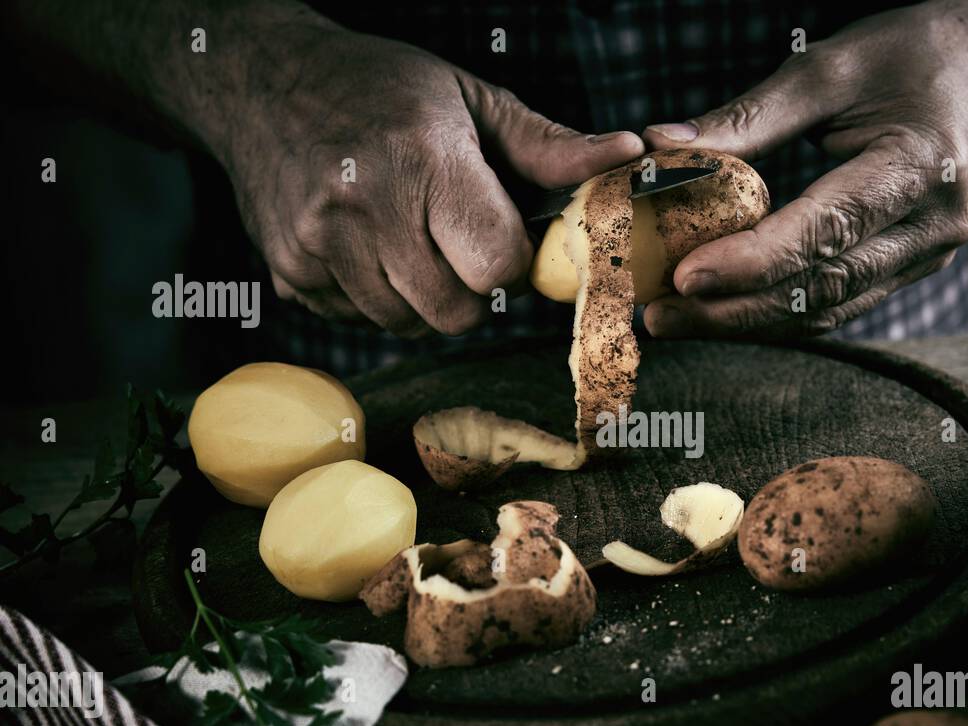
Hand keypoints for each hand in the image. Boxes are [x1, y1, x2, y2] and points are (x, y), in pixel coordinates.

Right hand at [217, 19, 641, 335]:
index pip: (497, 265)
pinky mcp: (287, 271)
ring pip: (407, 325)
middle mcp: (365, 208)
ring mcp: (318, 245)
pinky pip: (358, 320)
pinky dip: (374, 296)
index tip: (499, 236)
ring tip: (410, 237)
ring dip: (423, 297)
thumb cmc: (379, 87)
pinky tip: (366, 245)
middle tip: (455, 241)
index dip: (511, 261)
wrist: (258, 78)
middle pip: (456, 311)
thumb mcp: (469, 100)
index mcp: (424, 161)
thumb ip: (548, 146)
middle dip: (470, 288)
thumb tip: (628, 155)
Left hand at [641, 0, 967, 337]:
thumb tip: (661, 150)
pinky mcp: (916, 267)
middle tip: (661, 315)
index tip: (685, 277)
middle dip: (735, 309)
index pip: (827, 230)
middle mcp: (937, 224)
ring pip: (829, 310)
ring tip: (678, 319)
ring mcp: (932, 253)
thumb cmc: (909, 54)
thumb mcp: (827, 68)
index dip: (753, 261)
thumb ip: (747, 119)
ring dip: (749, 322)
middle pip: (824, 288)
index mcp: (923, 164)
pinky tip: (724, 310)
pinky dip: (779, 311)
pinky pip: (840, 303)